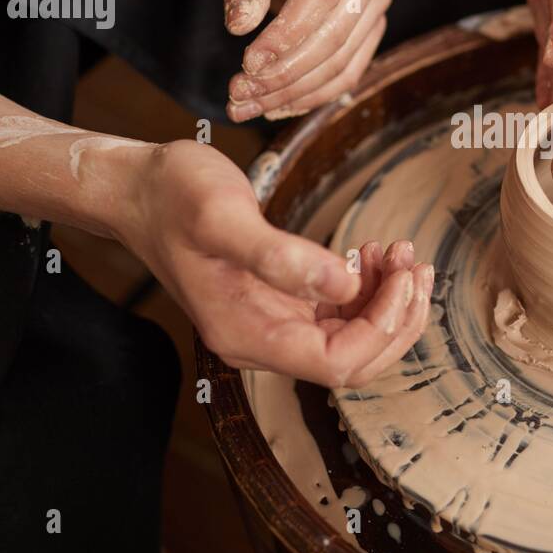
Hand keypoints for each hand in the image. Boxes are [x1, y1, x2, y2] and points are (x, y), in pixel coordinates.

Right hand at [114, 140, 432, 386]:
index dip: (383, 326)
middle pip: (355, 360)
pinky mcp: (279, 302)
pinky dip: (367, 288)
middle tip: (414, 262)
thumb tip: (343, 287)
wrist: (138, 189)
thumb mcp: (223, 215)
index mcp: (247, 335)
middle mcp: (261, 341)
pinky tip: (370, 253)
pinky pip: (338, 314)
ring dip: (388, 300)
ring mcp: (271, 324)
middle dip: (397, 317)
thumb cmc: (173, 197)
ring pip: (353, 338)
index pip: (338, 363)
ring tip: (397, 250)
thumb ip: (281, 256)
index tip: (403, 274)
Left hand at [217, 0, 392, 122]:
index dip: (287, 33)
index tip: (248, 62)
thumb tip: (240, 25)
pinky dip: (311, 95)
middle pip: (336, 32)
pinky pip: (348, 72)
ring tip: (247, 104)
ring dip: (294, 91)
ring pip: (342, 61)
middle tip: (240, 92)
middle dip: (286, 71)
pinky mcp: (372, 28)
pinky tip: (276, 106)